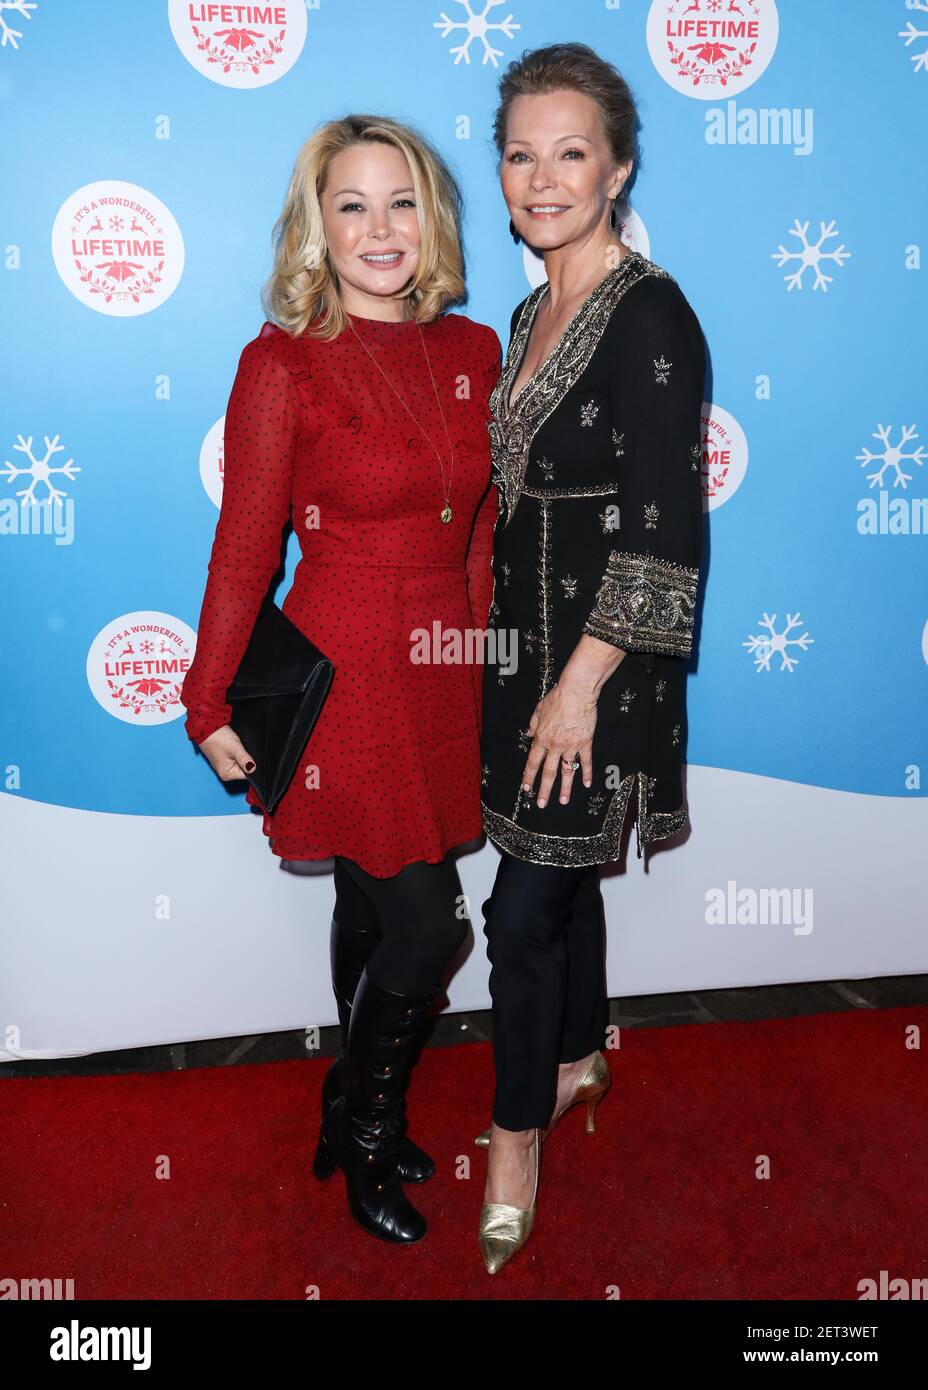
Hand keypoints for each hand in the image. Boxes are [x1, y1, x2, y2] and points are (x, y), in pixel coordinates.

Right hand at [198, 725, 255, 781]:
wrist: (208, 728)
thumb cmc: (218, 738)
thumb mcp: (235, 749)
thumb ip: (245, 760)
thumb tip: (254, 769)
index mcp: (227, 774)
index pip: (248, 775)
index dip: (252, 766)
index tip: (248, 756)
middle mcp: (226, 773)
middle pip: (245, 770)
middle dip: (247, 760)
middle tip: (240, 751)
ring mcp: (225, 766)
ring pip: (241, 764)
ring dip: (242, 757)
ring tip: (236, 749)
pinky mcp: (225, 760)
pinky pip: (237, 759)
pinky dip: (238, 754)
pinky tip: (235, 748)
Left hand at [521, 680, 596, 807]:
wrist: (576, 692)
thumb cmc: (558, 698)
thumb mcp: (539, 709)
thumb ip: (534, 724)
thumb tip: (529, 734)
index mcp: (542, 738)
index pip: (533, 762)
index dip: (529, 776)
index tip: (526, 788)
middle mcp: (555, 745)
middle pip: (548, 772)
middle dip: (544, 790)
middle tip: (542, 804)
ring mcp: (571, 746)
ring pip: (567, 771)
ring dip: (565, 788)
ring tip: (563, 801)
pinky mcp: (585, 743)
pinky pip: (586, 761)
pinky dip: (587, 773)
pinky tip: (586, 784)